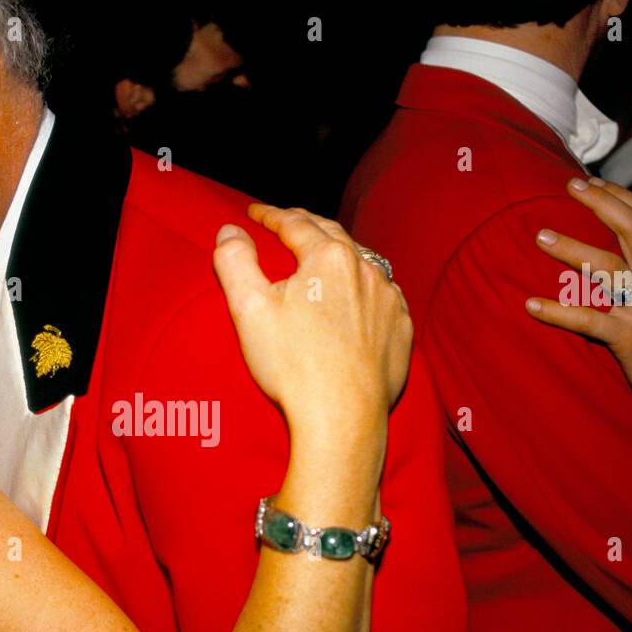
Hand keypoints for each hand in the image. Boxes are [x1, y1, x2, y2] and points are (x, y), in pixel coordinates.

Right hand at [212, 204, 411, 442]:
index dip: (270, 215)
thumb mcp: (249, 309)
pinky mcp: (401, 330)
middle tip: (286, 223)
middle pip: (332, 236)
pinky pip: (382, 297)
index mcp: (328, 258)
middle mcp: (367, 270)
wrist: (342, 419)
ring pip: (361, 264)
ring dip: (338, 256)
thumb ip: (234, 260)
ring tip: (322, 256)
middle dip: (306, 226)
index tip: (254, 212)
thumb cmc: (293, 366)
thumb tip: (230, 231)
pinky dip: (364, 289)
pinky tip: (355, 298)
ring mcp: (389, 300)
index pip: (295, 223)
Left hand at [526, 177, 631, 426]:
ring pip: (607, 267)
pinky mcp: (630, 339)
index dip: (621, 196)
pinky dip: (558, 311)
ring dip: (571, 248)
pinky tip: (531, 304)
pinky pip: (588, 320)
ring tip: (540, 235)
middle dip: (600, 202)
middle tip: (569, 185)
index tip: (593, 182)